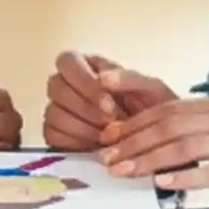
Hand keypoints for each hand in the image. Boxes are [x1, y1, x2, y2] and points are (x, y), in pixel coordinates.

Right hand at [43, 51, 177, 150]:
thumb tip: (103, 77)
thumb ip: (129, 78)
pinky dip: (74, 142)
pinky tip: (94, 147)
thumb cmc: (152, 110)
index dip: (83, 81)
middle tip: (111, 123)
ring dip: (82, 128)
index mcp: (87, 66)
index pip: (68, 61)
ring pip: (53, 113)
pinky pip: (52, 135)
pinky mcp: (56, 134)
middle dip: (85, 109)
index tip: (109, 104)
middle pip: (55, 87)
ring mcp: (59, 110)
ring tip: (107, 138)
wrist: (156, 142)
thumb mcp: (151, 89)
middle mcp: (68, 85)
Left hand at [99, 97, 208, 198]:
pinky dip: (185, 175)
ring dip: (149, 157)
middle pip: (169, 124)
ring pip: (184, 144)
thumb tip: (182, 136)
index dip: (136, 121)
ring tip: (125, 169)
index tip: (113, 134)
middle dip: (132, 140)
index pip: (169, 109)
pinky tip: (164, 182)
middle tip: (107, 155)